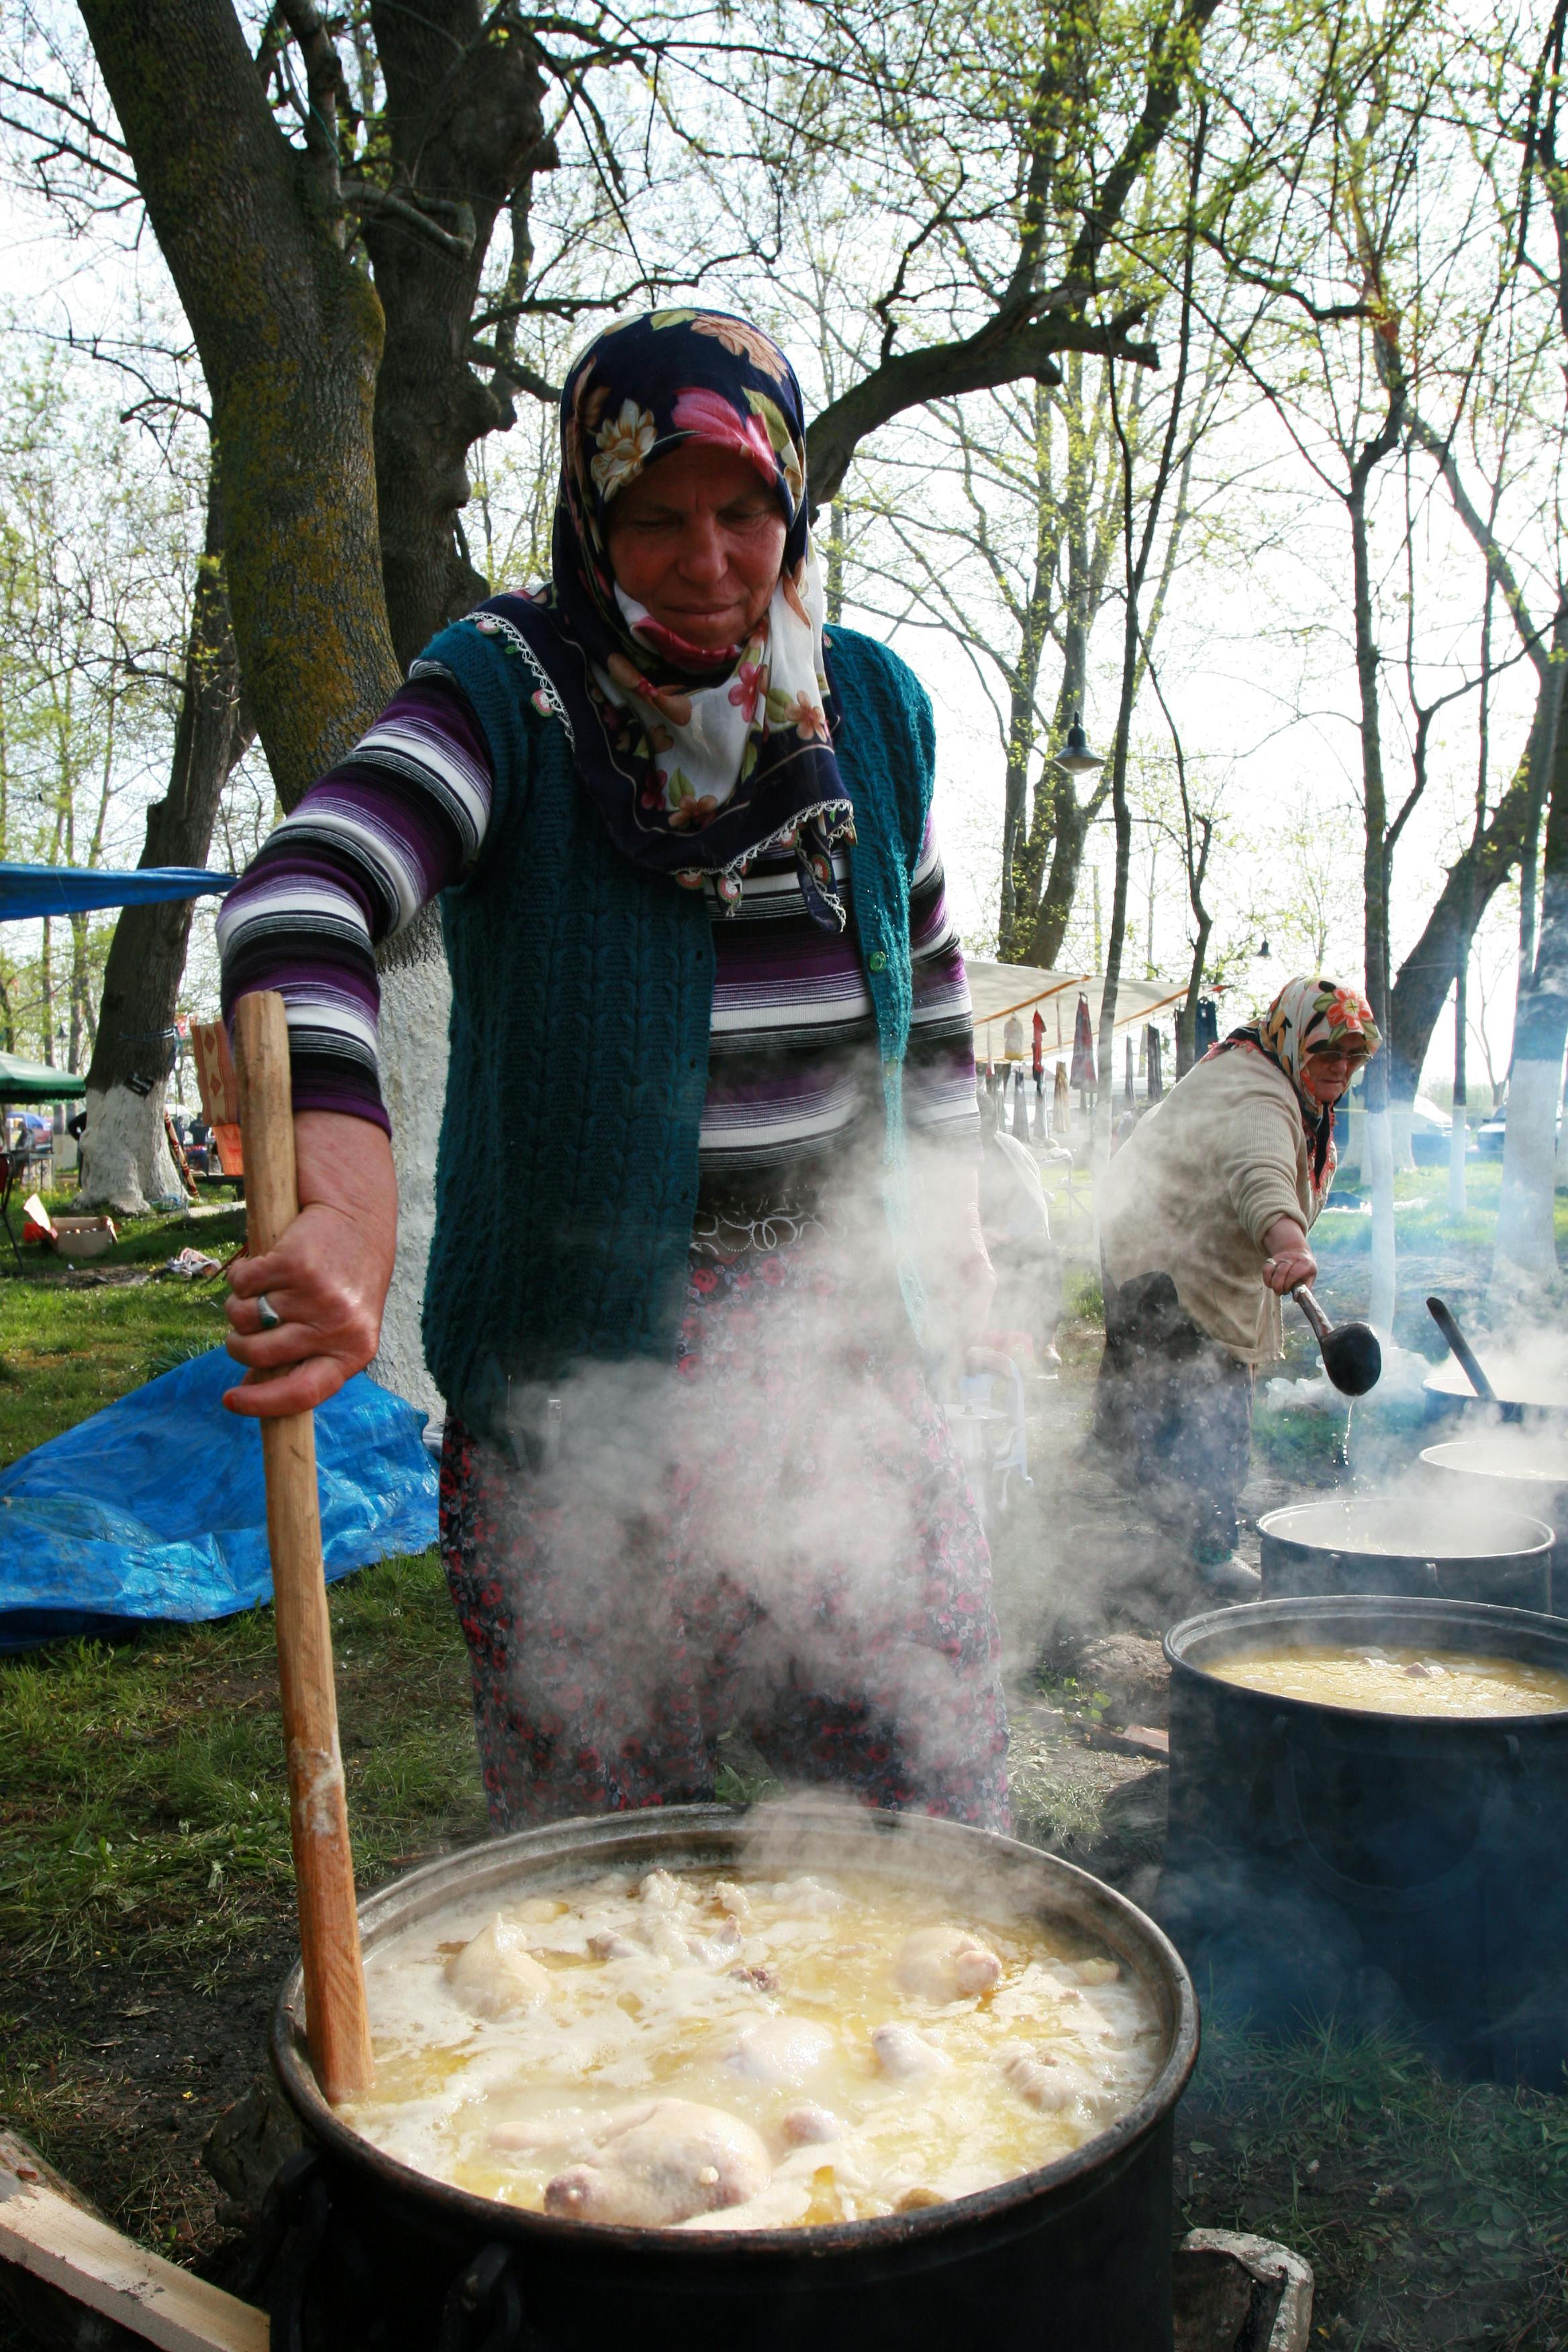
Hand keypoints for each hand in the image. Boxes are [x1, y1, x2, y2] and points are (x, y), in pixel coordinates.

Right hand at [224, 1111, 397, 1417]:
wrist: (356, 1209)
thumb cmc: (346, 1273)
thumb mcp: (342, 1322)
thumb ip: (307, 1355)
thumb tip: (253, 1388)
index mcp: (355, 1350)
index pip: (304, 1393)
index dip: (261, 1404)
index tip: (230, 1401)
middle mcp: (337, 1326)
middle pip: (259, 1355)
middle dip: (239, 1343)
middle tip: (243, 1328)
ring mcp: (316, 1295)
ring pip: (244, 1317)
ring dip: (239, 1304)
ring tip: (264, 1287)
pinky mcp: (293, 1263)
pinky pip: (242, 1282)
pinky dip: (243, 1272)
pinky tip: (267, 1259)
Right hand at [1260, 1214, 1316, 1295]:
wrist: (1296, 1252)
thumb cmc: (1305, 1269)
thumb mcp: (1310, 1275)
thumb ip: (1306, 1286)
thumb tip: (1297, 1297)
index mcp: (1307, 1263)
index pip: (1298, 1270)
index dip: (1292, 1280)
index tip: (1291, 1290)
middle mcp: (1295, 1258)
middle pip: (1284, 1270)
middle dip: (1281, 1284)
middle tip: (1281, 1291)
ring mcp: (1283, 1258)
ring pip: (1274, 1270)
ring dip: (1273, 1282)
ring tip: (1276, 1289)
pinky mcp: (1274, 1259)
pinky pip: (1266, 1268)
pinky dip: (1266, 1277)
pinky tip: (1270, 1282)